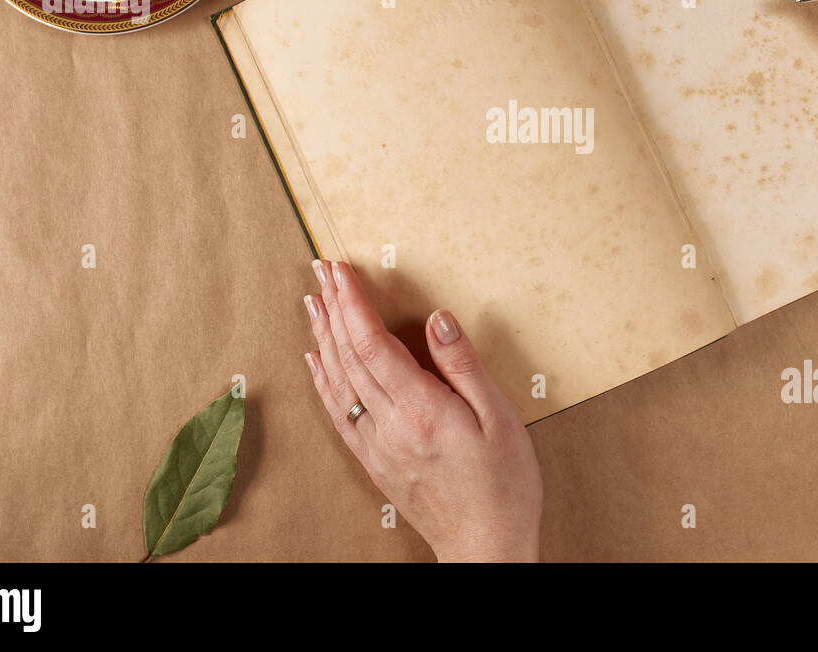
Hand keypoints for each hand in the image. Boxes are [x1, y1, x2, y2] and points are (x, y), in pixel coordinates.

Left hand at [302, 260, 541, 561]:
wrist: (488, 547)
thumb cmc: (504, 485)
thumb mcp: (500, 417)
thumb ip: (463, 365)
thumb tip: (437, 319)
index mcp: (420, 409)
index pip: (372, 343)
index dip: (352, 302)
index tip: (340, 270)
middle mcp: (389, 426)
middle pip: (349, 356)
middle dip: (333, 309)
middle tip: (321, 272)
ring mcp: (377, 446)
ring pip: (338, 382)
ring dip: (322, 339)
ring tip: (313, 304)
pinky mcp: (375, 462)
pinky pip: (340, 413)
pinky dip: (324, 382)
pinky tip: (317, 363)